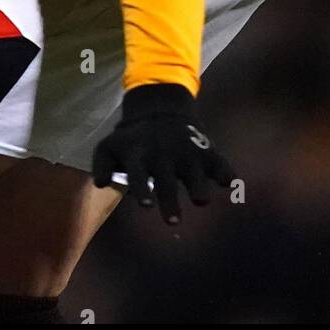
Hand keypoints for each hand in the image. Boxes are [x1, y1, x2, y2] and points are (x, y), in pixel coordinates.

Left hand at [92, 84, 233, 224]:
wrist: (160, 109)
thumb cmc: (133, 138)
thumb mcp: (110, 146)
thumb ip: (101, 164)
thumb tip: (100, 184)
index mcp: (139, 155)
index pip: (137, 173)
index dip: (141, 187)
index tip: (146, 204)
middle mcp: (163, 155)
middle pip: (166, 180)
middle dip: (169, 199)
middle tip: (171, 221)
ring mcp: (186, 153)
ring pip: (193, 172)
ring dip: (197, 186)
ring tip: (200, 200)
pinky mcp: (205, 152)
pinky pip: (218, 162)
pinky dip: (224, 171)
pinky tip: (229, 181)